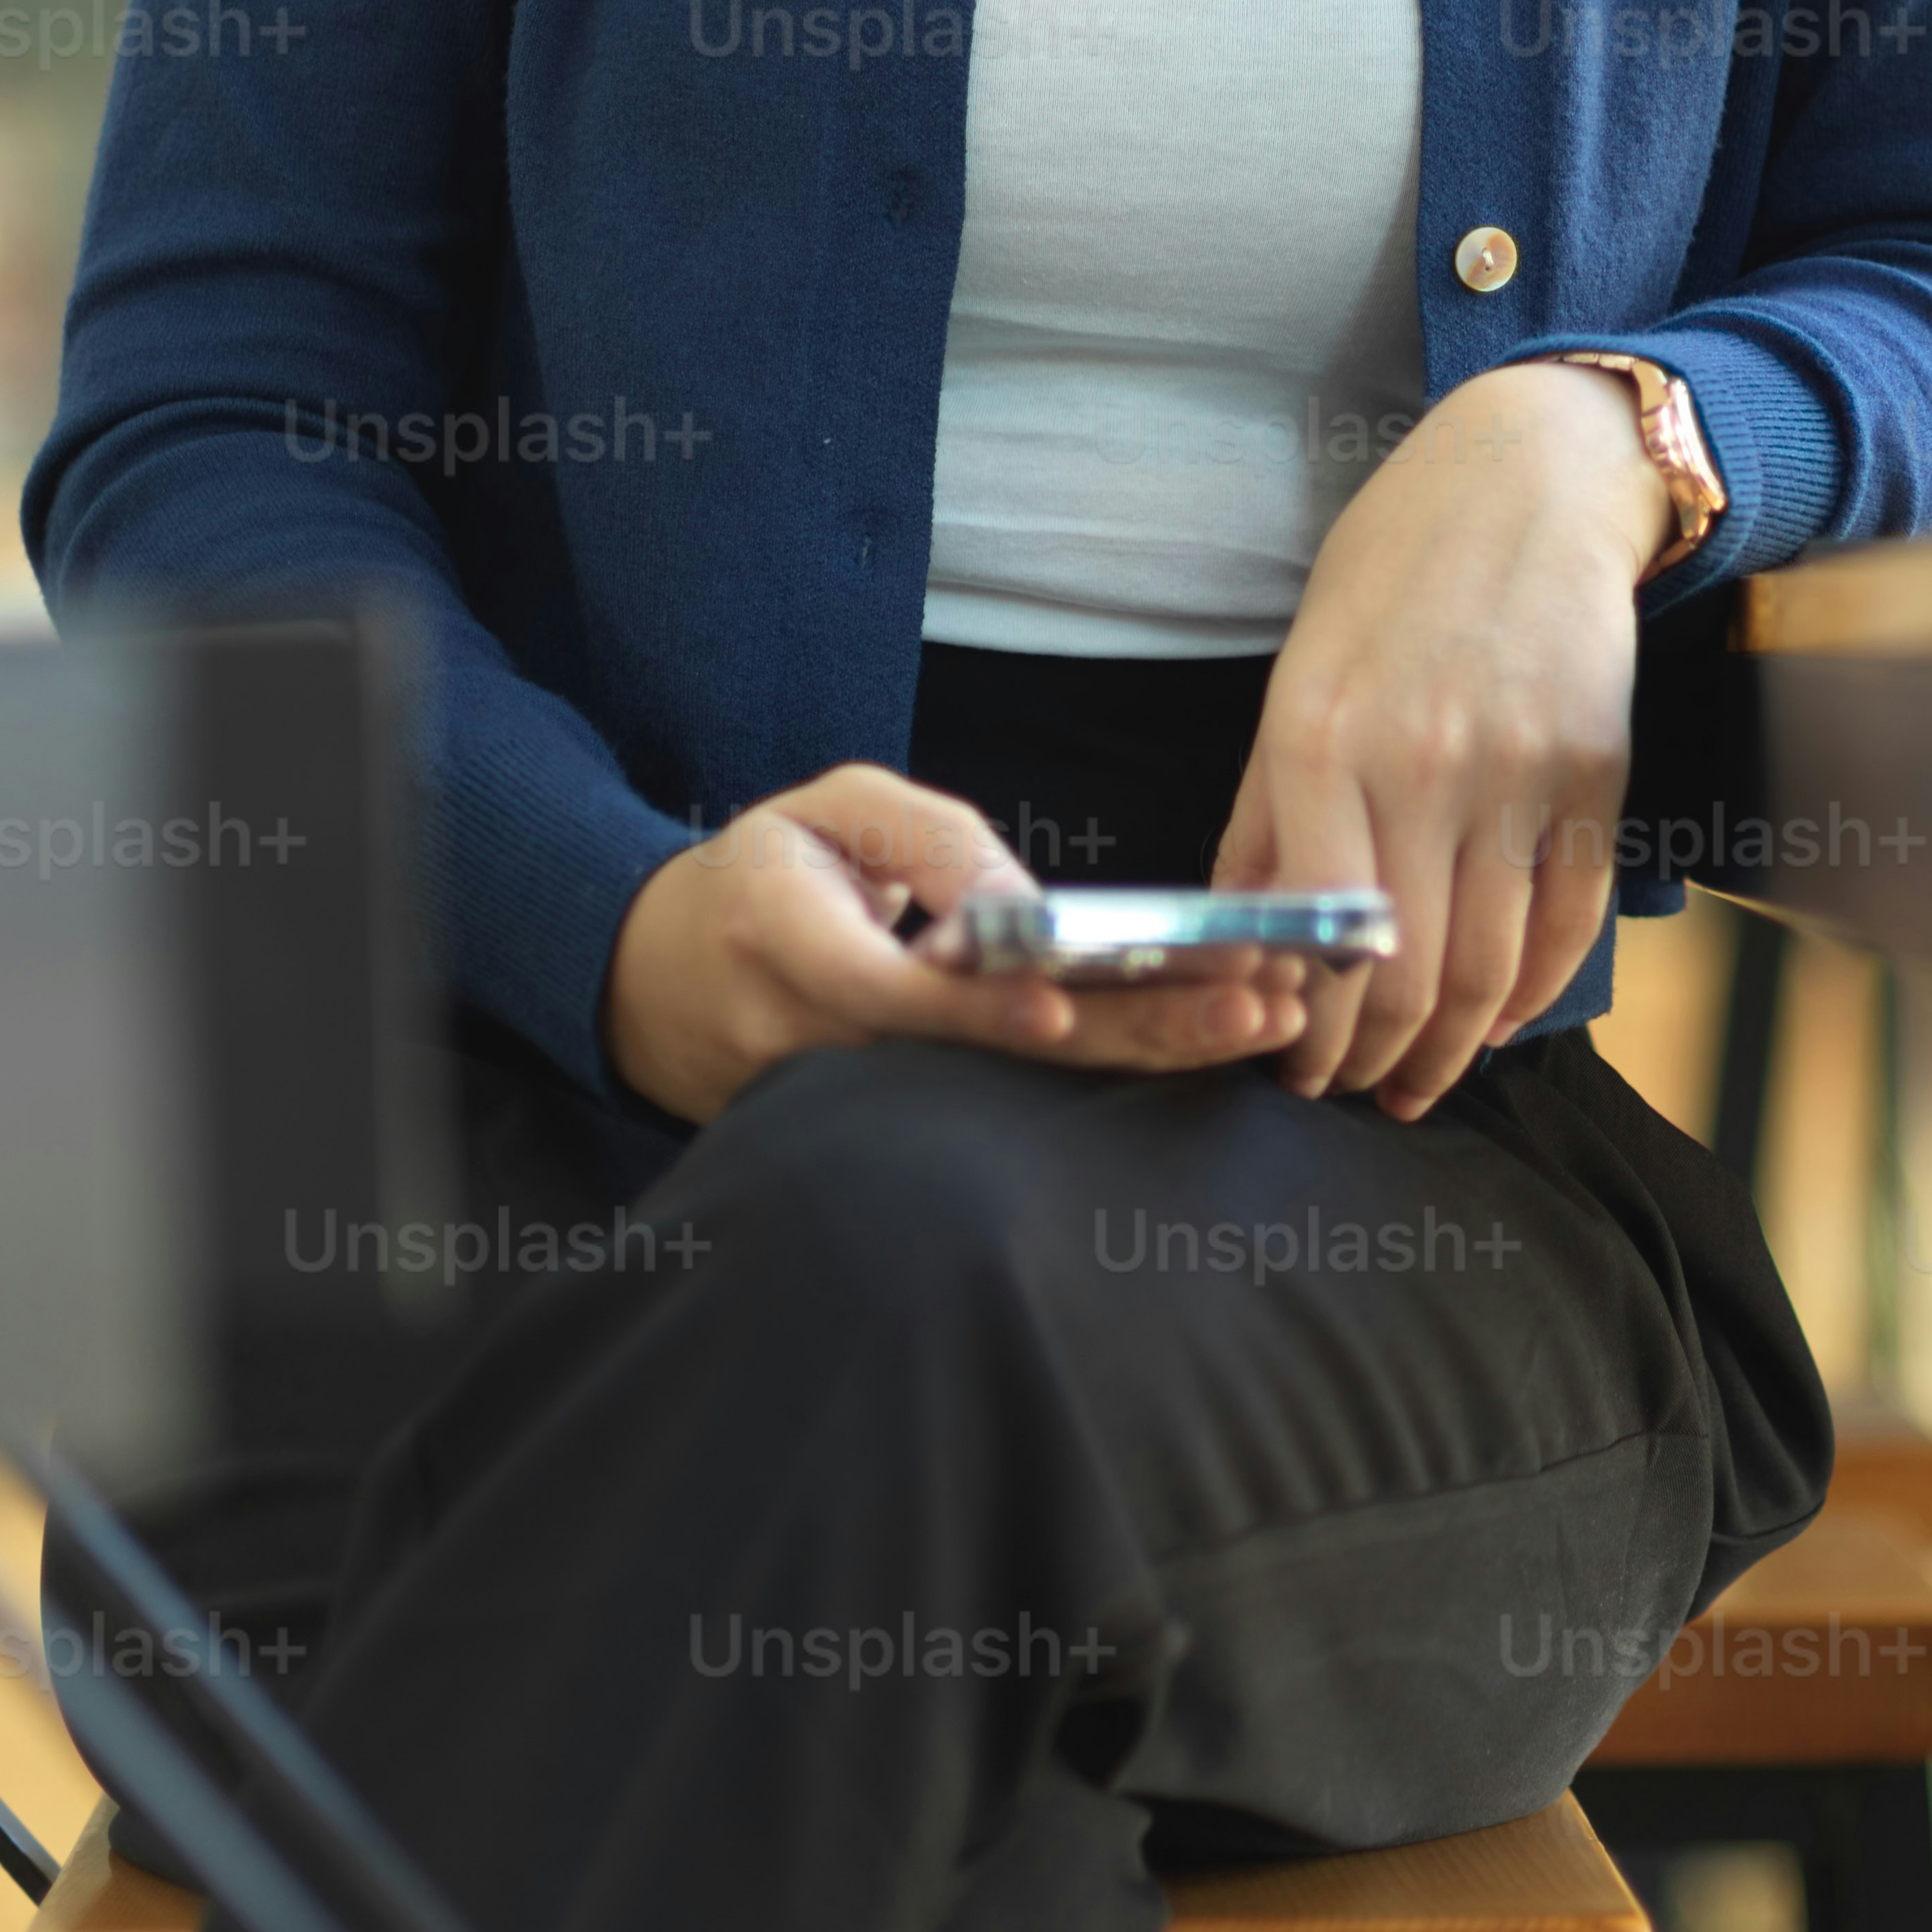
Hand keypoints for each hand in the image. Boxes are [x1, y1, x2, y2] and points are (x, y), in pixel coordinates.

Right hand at [598, 764, 1311, 1128]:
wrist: (667, 977)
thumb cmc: (766, 870)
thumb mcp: (830, 807)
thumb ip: (930, 842)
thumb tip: (1025, 907)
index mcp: (787, 943)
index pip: (890, 993)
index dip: (977, 1005)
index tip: (1065, 1004)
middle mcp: (823, 1043)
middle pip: (989, 1060)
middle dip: (1129, 1034)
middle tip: (1255, 1005)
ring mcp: (859, 1104)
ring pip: (1017, 1092)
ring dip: (1146, 1054)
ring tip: (1264, 1020)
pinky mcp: (900, 1124)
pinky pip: (1011, 1101)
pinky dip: (1110, 1068)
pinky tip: (1208, 1042)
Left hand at [1212, 359, 1668, 1127]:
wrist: (1535, 480)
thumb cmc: (1394, 573)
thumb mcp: (1297, 675)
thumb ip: (1269, 814)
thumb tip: (1248, 939)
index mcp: (1321, 739)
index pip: (1320, 945)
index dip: (1310, 1037)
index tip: (1295, 1071)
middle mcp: (1422, 763)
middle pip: (1409, 980)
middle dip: (1375, 1063)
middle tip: (1355, 1091)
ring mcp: (1520, 772)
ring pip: (1492, 970)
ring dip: (1450, 1051)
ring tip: (1419, 1079)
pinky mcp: (1596, 774)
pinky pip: (1571, 922)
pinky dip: (1534, 993)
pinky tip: (1495, 1022)